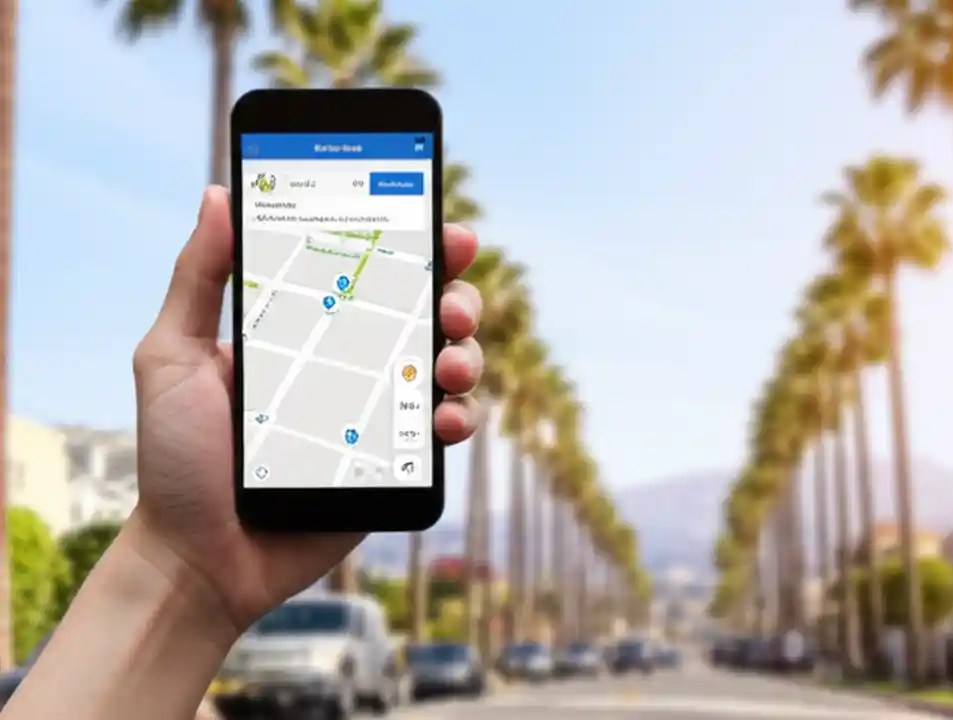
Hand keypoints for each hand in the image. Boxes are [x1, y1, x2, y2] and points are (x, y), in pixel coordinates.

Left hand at [129, 186, 482, 633]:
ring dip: (466, 353)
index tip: (445, 228)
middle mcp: (350, 363)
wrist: (198, 558)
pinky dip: (461, 416)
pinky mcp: (395, 463)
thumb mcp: (170, 357)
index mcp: (307, 328)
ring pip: (448, 364)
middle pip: (426, 311)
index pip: (371, 271)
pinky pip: (447, 430)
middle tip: (451, 305)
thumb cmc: (177, 459)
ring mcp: (377, 412)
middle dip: (457, 296)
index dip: (417, 243)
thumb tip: (219, 195)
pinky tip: (445, 420)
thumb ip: (197, 279)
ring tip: (449, 365)